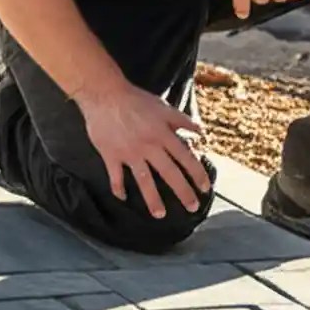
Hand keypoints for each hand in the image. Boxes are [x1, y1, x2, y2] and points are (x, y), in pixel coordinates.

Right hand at [75, 83, 211, 218]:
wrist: (104, 94)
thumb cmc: (135, 100)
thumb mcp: (163, 107)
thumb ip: (182, 121)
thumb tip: (200, 132)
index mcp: (163, 134)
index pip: (185, 158)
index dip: (197, 174)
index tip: (205, 188)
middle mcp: (149, 146)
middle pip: (169, 173)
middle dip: (183, 192)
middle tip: (192, 207)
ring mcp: (129, 152)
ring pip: (144, 180)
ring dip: (153, 199)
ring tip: (160, 214)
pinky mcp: (111, 155)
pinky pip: (115, 176)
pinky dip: (118, 188)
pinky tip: (123, 198)